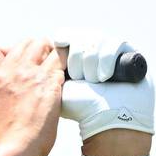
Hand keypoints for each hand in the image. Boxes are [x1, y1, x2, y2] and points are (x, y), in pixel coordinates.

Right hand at [0, 38, 63, 155]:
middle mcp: (10, 72)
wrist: (17, 147)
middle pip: (26, 42)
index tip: (19, 64)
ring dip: (52, 55)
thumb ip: (1, 86)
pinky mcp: (49, 81)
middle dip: (37, 49)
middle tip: (43, 65)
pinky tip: (60, 81)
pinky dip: (63, 68)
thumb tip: (11, 80)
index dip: (10, 52)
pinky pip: (60, 61)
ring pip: (46, 46)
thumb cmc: (8, 133)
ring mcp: (30, 75)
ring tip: (54, 71)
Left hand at [54, 31, 154, 155]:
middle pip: (80, 35)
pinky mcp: (128, 52)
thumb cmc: (80, 108)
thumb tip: (26, 51)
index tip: (60, 60)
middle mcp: (92, 48)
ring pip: (95, 39)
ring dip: (90, 62)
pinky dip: (107, 59)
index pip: (66, 34)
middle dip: (76, 56)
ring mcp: (110, 50)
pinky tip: (105, 76)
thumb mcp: (55, 87)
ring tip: (94, 81)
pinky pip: (115, 43)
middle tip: (79, 77)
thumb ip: (42, 69)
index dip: (62, 43)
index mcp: (74, 54)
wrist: (106, 120)